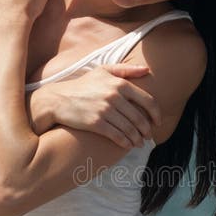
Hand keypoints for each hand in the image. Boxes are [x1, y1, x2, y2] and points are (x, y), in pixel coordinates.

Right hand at [28, 63, 162, 147]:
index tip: (158, 122)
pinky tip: (128, 145)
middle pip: (140, 118)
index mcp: (119, 84)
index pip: (147, 101)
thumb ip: (125, 70)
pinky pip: (117, 136)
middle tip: (149, 136)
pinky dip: (126, 143)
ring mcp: (105, 110)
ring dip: (137, 138)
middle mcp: (114, 96)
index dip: (156, 114)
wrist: (58, 99)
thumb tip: (146, 70)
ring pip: (130, 129)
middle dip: (147, 130)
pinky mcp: (96, 123)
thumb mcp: (103, 70)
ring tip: (139, 143)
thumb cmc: (83, 85)